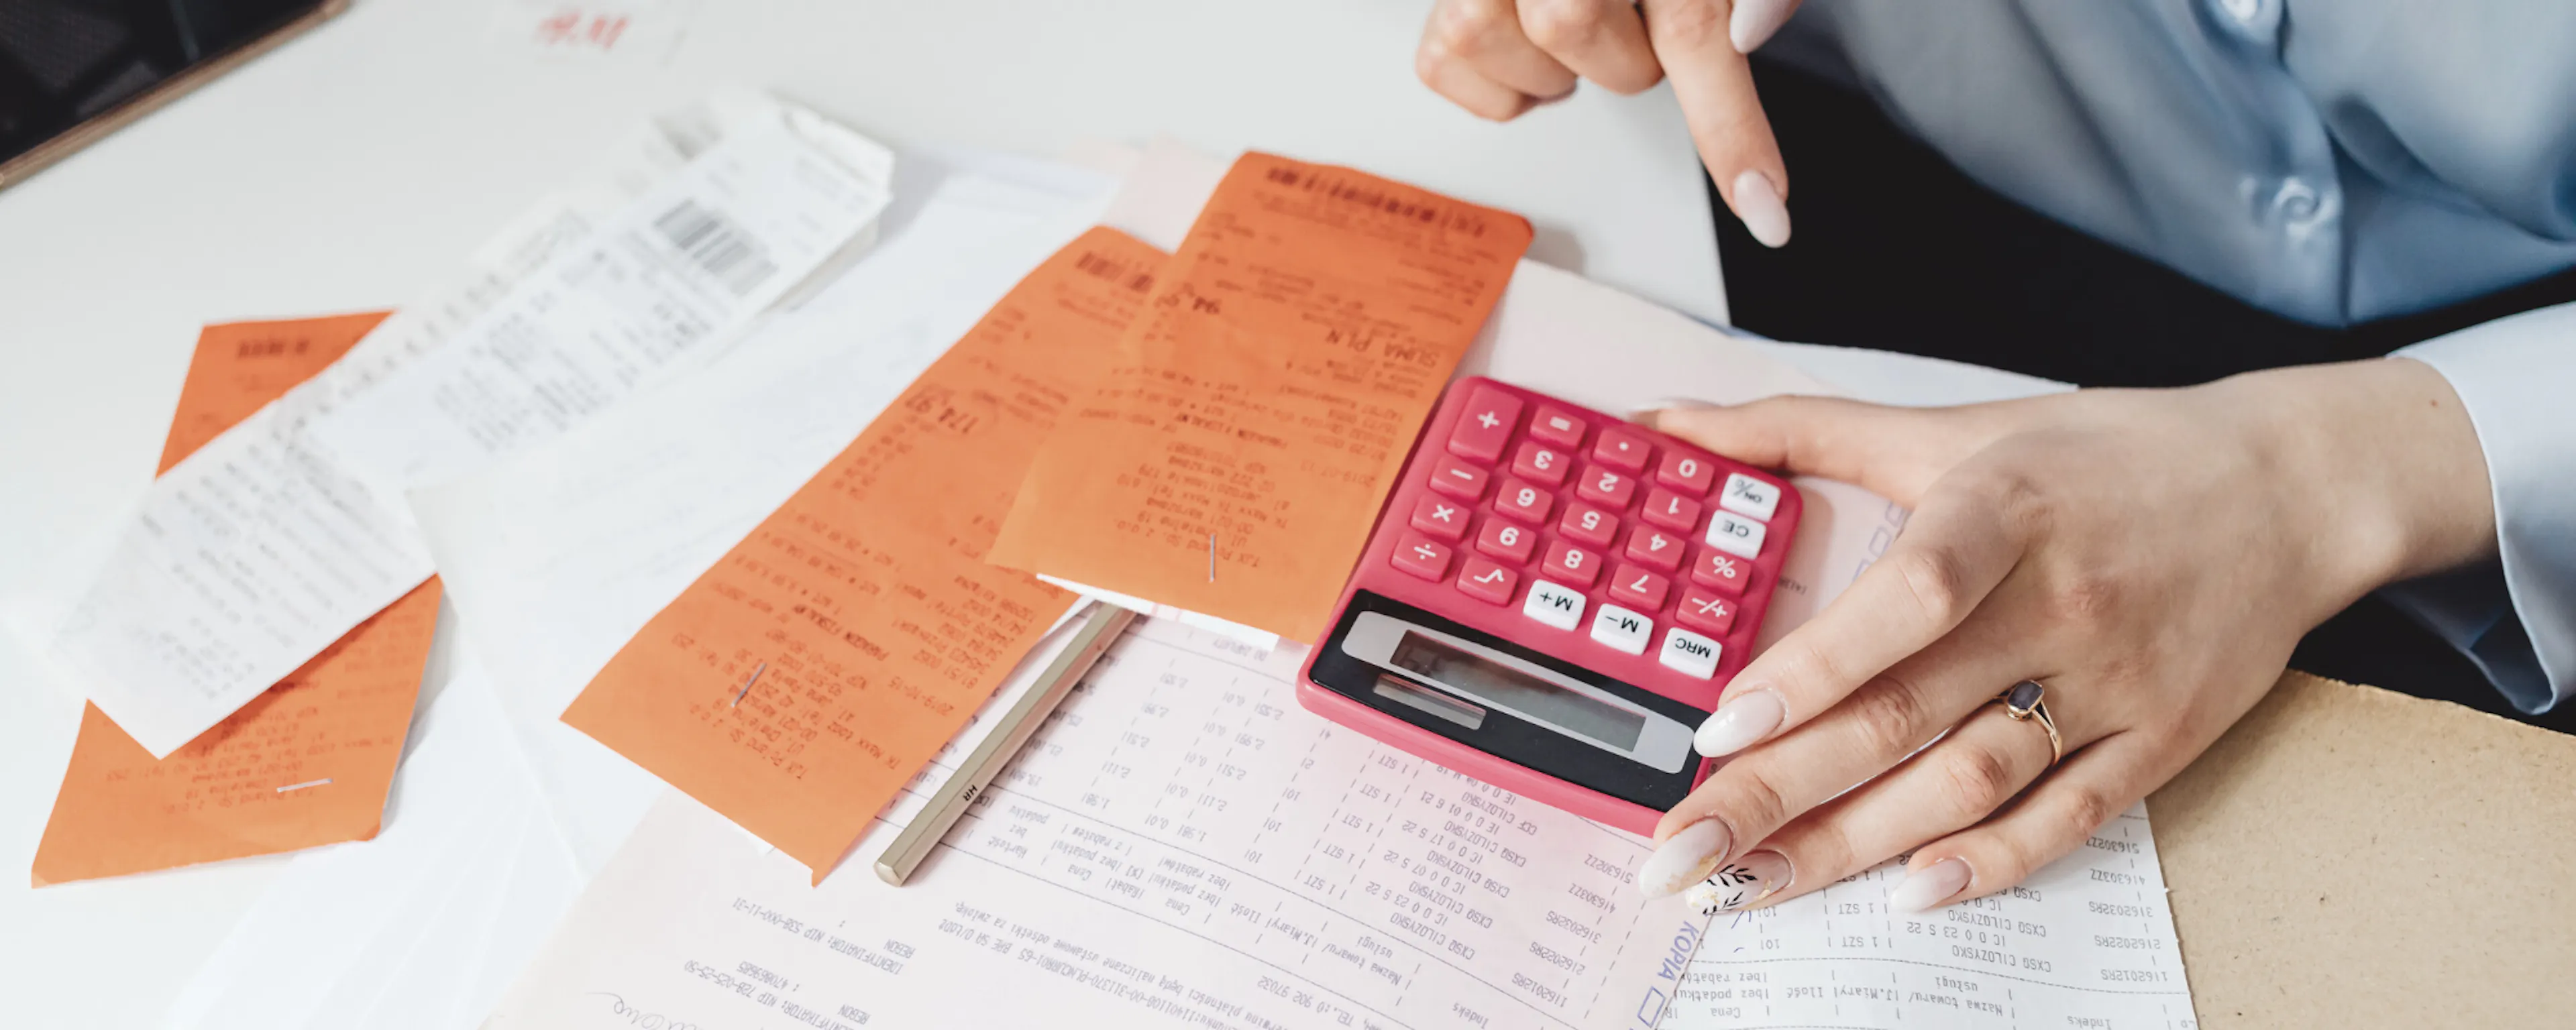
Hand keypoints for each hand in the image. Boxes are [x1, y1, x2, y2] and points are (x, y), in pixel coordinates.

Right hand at [1413, 0, 1801, 245]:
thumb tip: (1748, 31)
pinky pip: (1445, 62)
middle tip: (1638, 32)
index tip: (1763, 203)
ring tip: (1583, 31)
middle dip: (1624, 58)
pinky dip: (1498, 80)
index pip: (1690, 25)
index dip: (1728, 124)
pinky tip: (1529, 45)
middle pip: (1571, 24)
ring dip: (1554, 66)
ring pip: (1489, 35)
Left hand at [1630, 359, 2496, 912]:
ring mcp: (2114, 681)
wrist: (2291, 487)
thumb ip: (1800, 431)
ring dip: (1852, 847)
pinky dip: (1988, 862)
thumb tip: (1666, 427)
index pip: (1903, 600)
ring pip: (1968, 780)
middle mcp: (2060, 602)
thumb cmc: (2104, 456)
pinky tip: (1906, 893)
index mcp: (2003, 512)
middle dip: (1779, 794)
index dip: (1810, 669)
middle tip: (1682, 853)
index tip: (1720, 727)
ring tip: (1752, 889)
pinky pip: (2067, 816)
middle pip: (1905, 714)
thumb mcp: (1954, 427)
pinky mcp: (2160, 740)